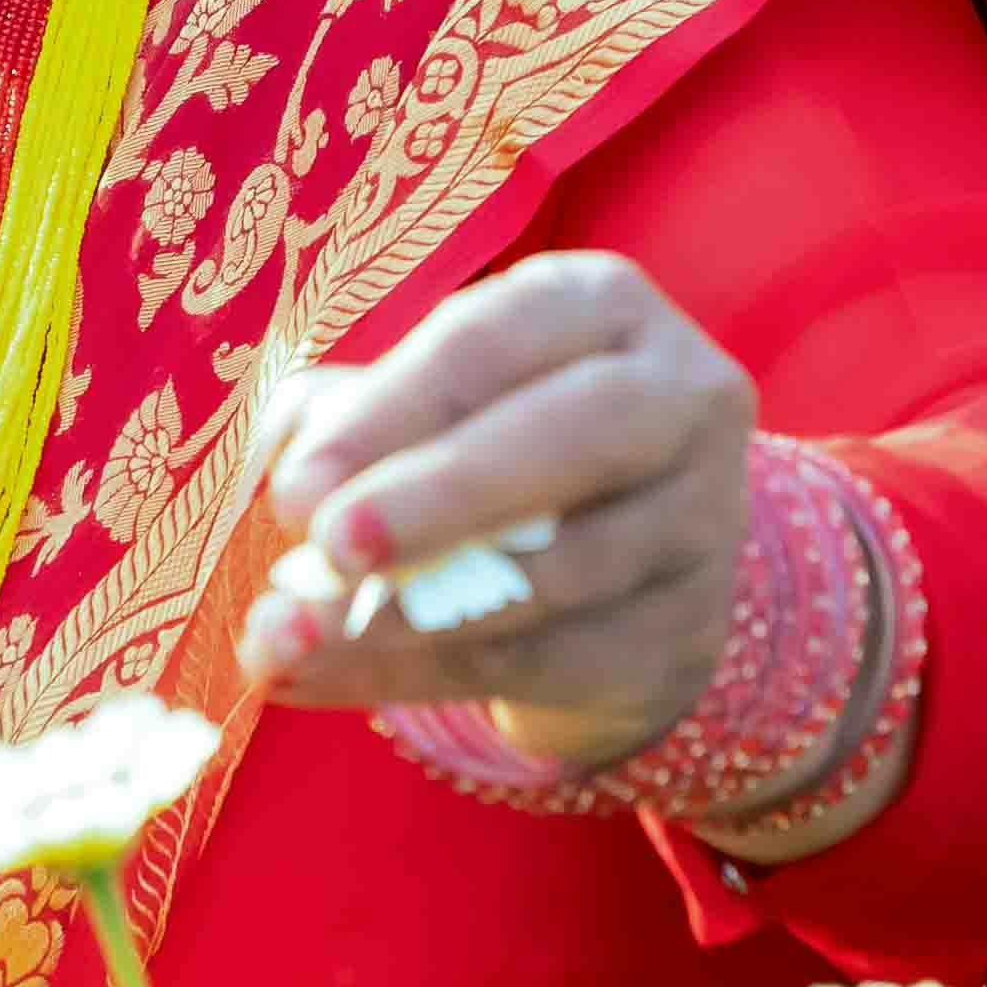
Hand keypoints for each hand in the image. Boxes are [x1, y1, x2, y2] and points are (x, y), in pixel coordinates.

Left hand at [230, 250, 756, 770]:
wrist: (623, 574)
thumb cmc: (490, 447)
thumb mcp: (428, 401)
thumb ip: (352, 418)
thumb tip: (296, 475)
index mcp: (598, 307)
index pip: (495, 343)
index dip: (393, 411)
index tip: (296, 487)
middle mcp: (680, 397)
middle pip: (576, 436)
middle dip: (442, 495)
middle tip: (328, 546)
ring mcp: (701, 521)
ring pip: (561, 573)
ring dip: (408, 617)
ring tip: (285, 639)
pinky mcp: (685, 632)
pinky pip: (546, 663)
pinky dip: (416, 676)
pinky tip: (316, 679)